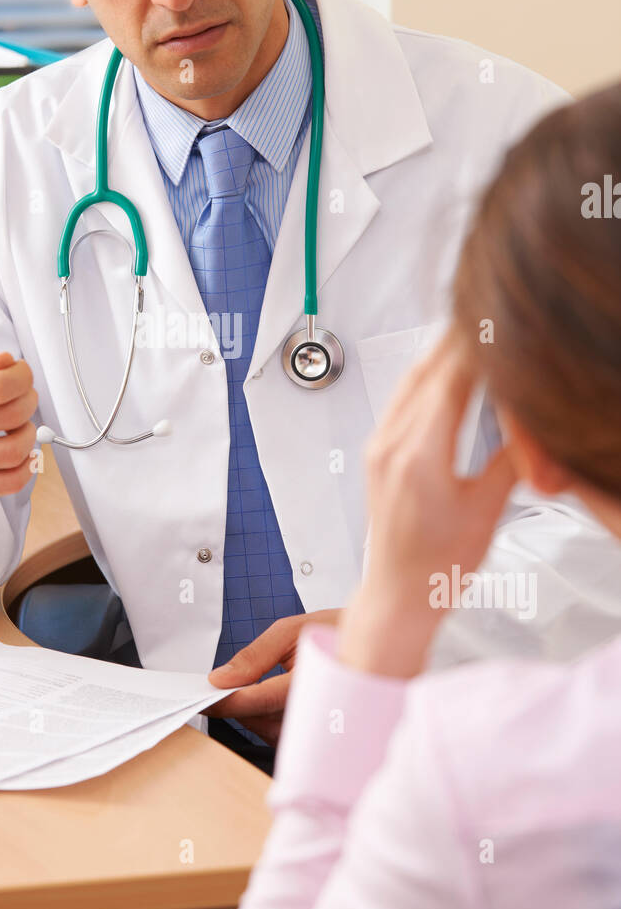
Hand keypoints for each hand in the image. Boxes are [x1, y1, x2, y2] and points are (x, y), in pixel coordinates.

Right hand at [0, 349, 38, 502]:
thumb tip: (5, 361)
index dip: (22, 380)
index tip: (23, 377)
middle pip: (11, 417)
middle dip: (29, 404)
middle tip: (25, 401)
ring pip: (13, 452)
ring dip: (29, 437)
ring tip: (20, 428)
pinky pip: (9, 483)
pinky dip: (26, 468)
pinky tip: (21, 455)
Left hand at [206, 607, 341, 744]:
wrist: (377, 640)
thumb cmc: (336, 630)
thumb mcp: (291, 630)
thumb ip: (255, 655)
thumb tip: (221, 678)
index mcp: (312, 679)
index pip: (259, 700)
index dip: (228, 701)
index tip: (206, 699)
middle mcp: (321, 708)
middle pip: (262, 722)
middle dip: (240, 707)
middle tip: (225, 689)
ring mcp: (324, 725)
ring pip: (273, 734)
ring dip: (255, 716)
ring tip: (256, 688)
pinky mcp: (324, 735)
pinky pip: (288, 738)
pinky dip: (271, 722)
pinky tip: (271, 702)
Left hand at [337, 329, 516, 678]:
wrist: (398, 594)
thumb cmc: (440, 564)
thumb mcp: (487, 511)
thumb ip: (510, 461)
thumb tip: (533, 425)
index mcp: (419, 458)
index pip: (450, 383)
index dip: (475, 348)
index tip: (495, 322)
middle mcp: (391, 446)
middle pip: (427, 374)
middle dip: (459, 342)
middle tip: (488, 314)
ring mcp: (378, 447)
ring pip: (411, 383)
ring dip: (441, 355)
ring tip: (471, 331)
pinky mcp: (376, 452)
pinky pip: (400, 400)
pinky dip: (425, 377)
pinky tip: (444, 368)